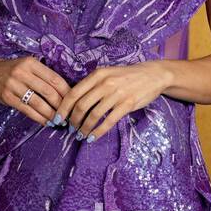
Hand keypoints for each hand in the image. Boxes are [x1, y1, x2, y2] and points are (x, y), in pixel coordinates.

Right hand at [0, 55, 69, 124]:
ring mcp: (14, 85)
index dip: (67, 92)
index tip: (74, 102)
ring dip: (51, 114)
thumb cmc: (15, 71)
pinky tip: (46, 121)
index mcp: (32, 63)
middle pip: (48, 92)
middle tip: (67, 114)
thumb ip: (45, 76)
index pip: (55, 79)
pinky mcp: (8, 97)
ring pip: (38, 103)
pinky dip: (39, 118)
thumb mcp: (29, 66)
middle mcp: (22, 73)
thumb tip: (67, 93)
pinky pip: (27, 110)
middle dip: (60, 106)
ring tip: (58, 120)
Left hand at [55, 61, 172, 140]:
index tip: (57, 119)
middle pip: (81, 106)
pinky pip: (108, 121)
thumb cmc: (127, 76)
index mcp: (97, 75)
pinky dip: (97, 132)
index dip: (63, 108)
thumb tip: (74, 101)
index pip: (73, 93)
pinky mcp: (126, 104)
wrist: (153, 75)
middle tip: (70, 129)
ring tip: (80, 134)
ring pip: (93, 115)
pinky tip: (92, 137)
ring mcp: (116, 94)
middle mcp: (105, 83)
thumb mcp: (107, 73)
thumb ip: (92, 84)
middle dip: (72, 121)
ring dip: (84, 128)